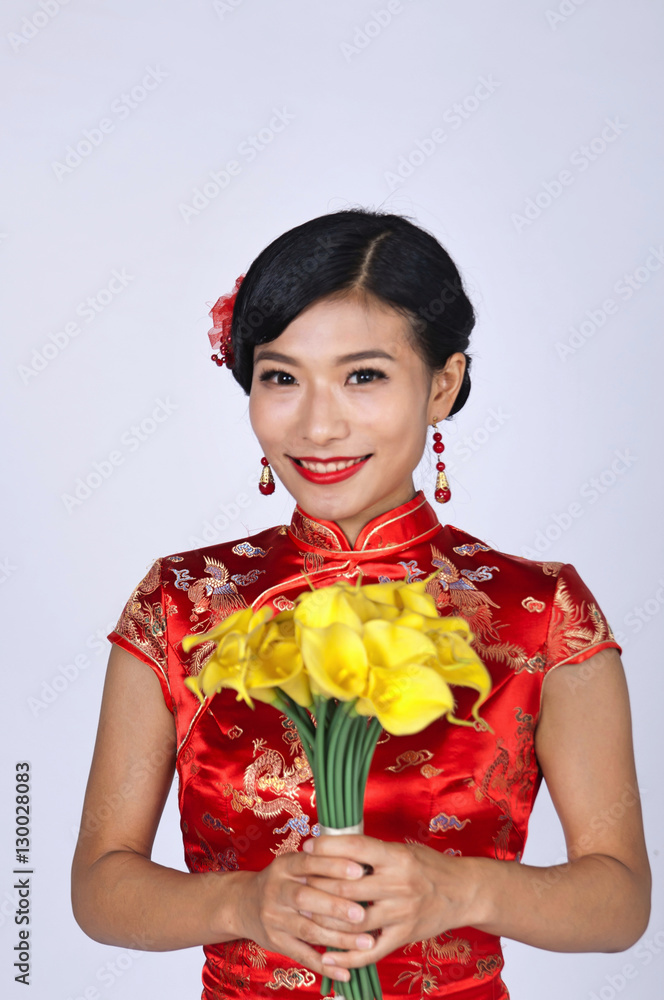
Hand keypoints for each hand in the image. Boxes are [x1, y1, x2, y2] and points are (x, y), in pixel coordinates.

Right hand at [237, 848, 379, 983]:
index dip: (333, 866)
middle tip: (363, 913)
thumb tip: (360, 863)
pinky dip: (325, 966)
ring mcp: (274, 919)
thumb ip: (319, 864)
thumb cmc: (282, 881)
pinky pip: (303, 955)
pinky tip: (345, 973)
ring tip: (367, 941)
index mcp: (284, 866)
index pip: (308, 863)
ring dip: (339, 938)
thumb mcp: (293, 864)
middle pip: (305, 899)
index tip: (360, 871)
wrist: (244, 904)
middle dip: (336, 906)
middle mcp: (276, 891)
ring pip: (308, 930)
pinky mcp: (276, 942)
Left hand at [300, 834, 478, 972]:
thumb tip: (332, 845)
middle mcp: (399, 884)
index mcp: (396, 857)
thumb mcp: (403, 850)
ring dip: (324, 919)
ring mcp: (401, 913)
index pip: (355, 848)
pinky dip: (346, 956)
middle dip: (318, 885)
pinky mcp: (404, 936)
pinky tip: (326, 956)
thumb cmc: (428, 866)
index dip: (327, 847)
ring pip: (353, 920)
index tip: (308, 845)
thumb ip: (372, 852)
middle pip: (347, 887)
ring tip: (304, 914)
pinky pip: (370, 951)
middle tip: (299, 881)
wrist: (464, 892)